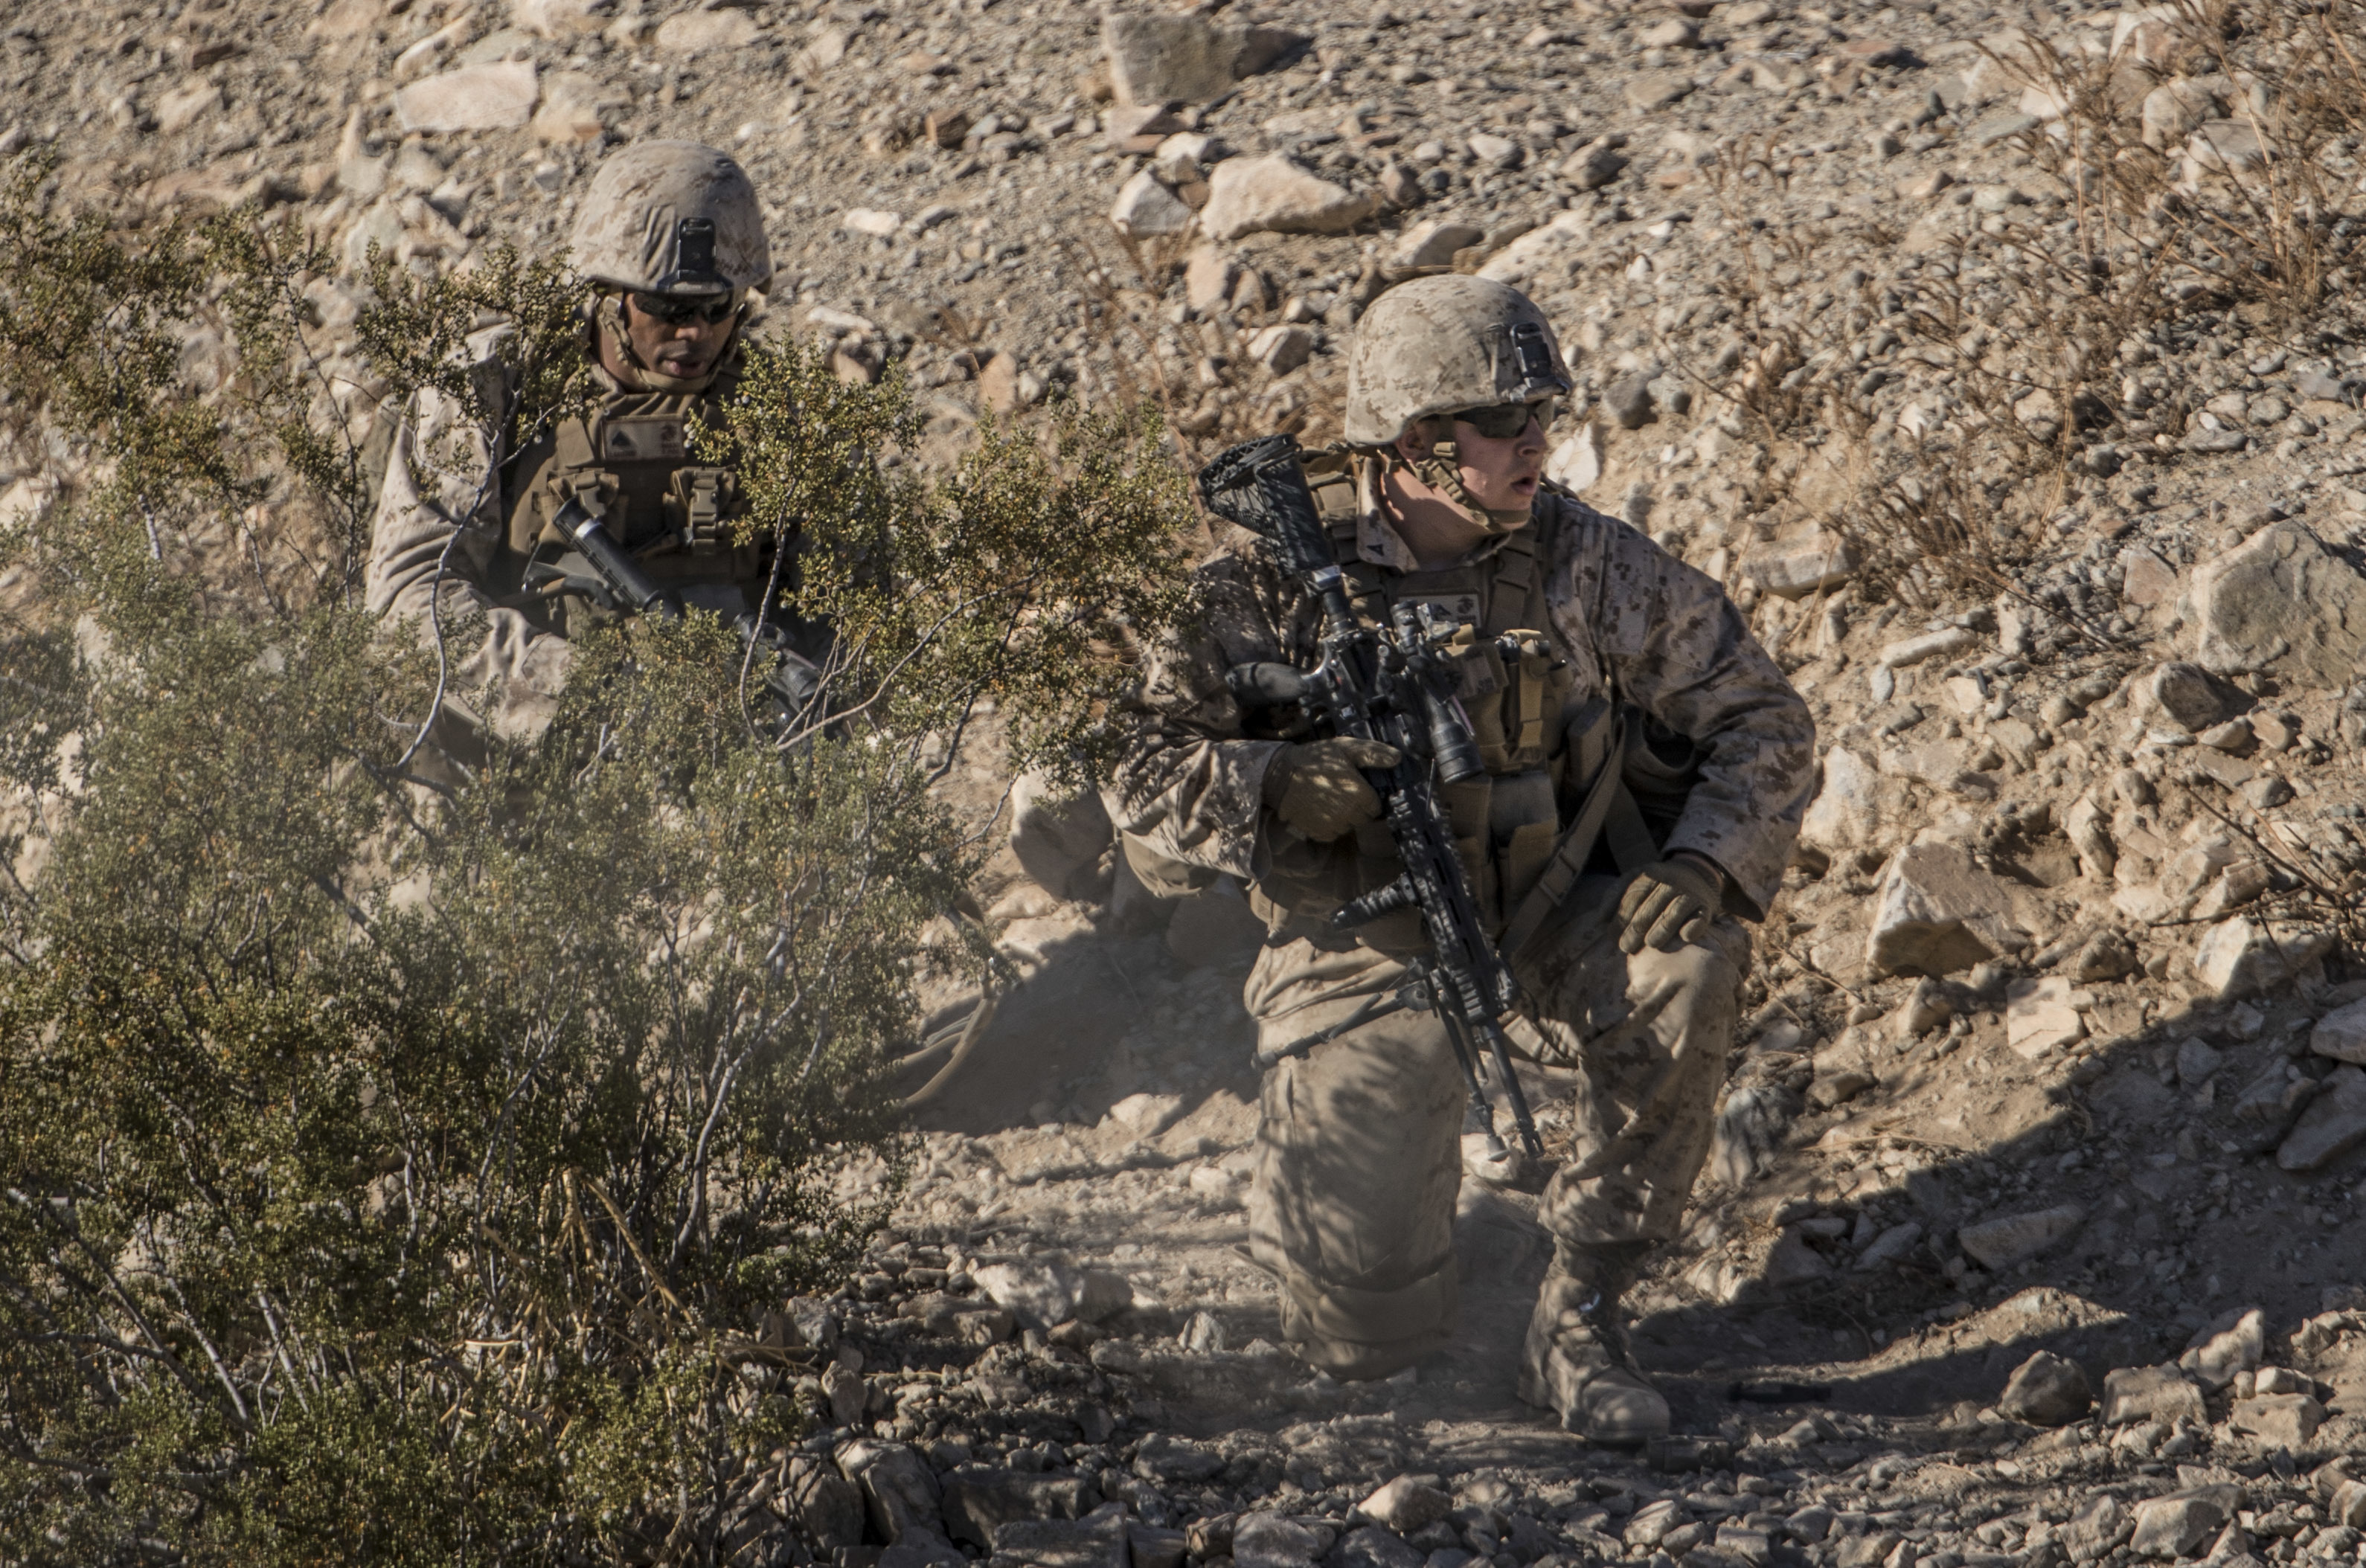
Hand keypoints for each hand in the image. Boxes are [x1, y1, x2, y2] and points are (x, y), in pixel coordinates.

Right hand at [1262, 737, 1401, 841]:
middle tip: (1341, 791)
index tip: (1356, 788)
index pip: (1376, 807)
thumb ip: (1374, 753)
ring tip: (1328, 799)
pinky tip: (1319, 809)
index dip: (1368, 798)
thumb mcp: (1347, 748)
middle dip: (1356, 808)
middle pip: (1362, 819)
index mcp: (1360, 794)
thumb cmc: (1316, 759)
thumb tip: (1398, 758)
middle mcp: (1349, 814)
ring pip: (1348, 827)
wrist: (1282, 775)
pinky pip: (1332, 833)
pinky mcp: (1318, 833)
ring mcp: (1333, 825)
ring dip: (1343, 817)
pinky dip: (1329, 825)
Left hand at [1615, 855, 1725, 954]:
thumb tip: (1598, 921)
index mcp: (1649, 873)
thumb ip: (1616, 896)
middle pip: (1649, 907)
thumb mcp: (1637, 881)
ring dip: (1661, 930)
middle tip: (1625, 947)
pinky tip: (1684, 937)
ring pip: (1672, 914)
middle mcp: (1670, 880)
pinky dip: (1692, 928)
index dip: (1619, 917)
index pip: (1631, 896)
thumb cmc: (1658, 885)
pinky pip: (1698, 919)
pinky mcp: (1705, 906)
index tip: (1610, 936)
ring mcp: (1689, 892)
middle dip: (1634, 929)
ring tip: (1651, 944)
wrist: (1697, 875)